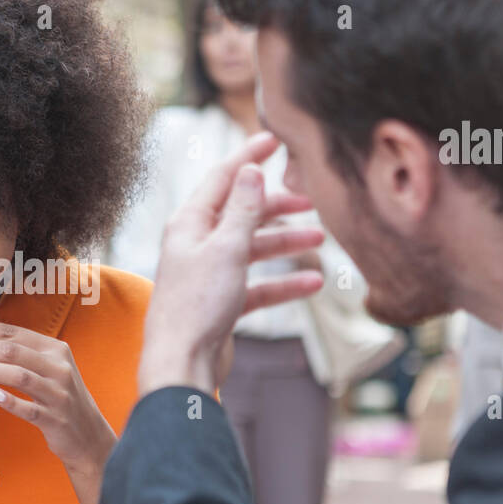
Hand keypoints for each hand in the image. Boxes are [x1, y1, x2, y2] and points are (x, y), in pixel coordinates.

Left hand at [0, 320, 115, 477]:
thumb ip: (23, 354)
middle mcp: (59, 367)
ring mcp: (59, 394)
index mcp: (55, 349)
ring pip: (19, 376)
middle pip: (12, 350)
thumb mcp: (49, 369)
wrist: (88, 436)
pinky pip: (30, 409)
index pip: (13, 332)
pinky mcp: (56, 419)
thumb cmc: (60, 398)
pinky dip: (11, 401)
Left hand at [139, 133, 325, 396]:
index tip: (275, 139)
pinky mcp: (220, 303)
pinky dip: (282, 283)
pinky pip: (257, 285)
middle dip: (276, 206)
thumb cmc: (198, 304)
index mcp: (189, 224)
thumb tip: (250, 171)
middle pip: (241, 213)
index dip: (249, 158)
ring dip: (284, 245)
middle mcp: (196, 245)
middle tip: (311, 201)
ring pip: (252, 249)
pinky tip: (312, 284)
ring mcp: (208, 275)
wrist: (182, 364)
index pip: (222, 179)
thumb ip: (243, 209)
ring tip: (320, 242)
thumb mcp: (227, 248)